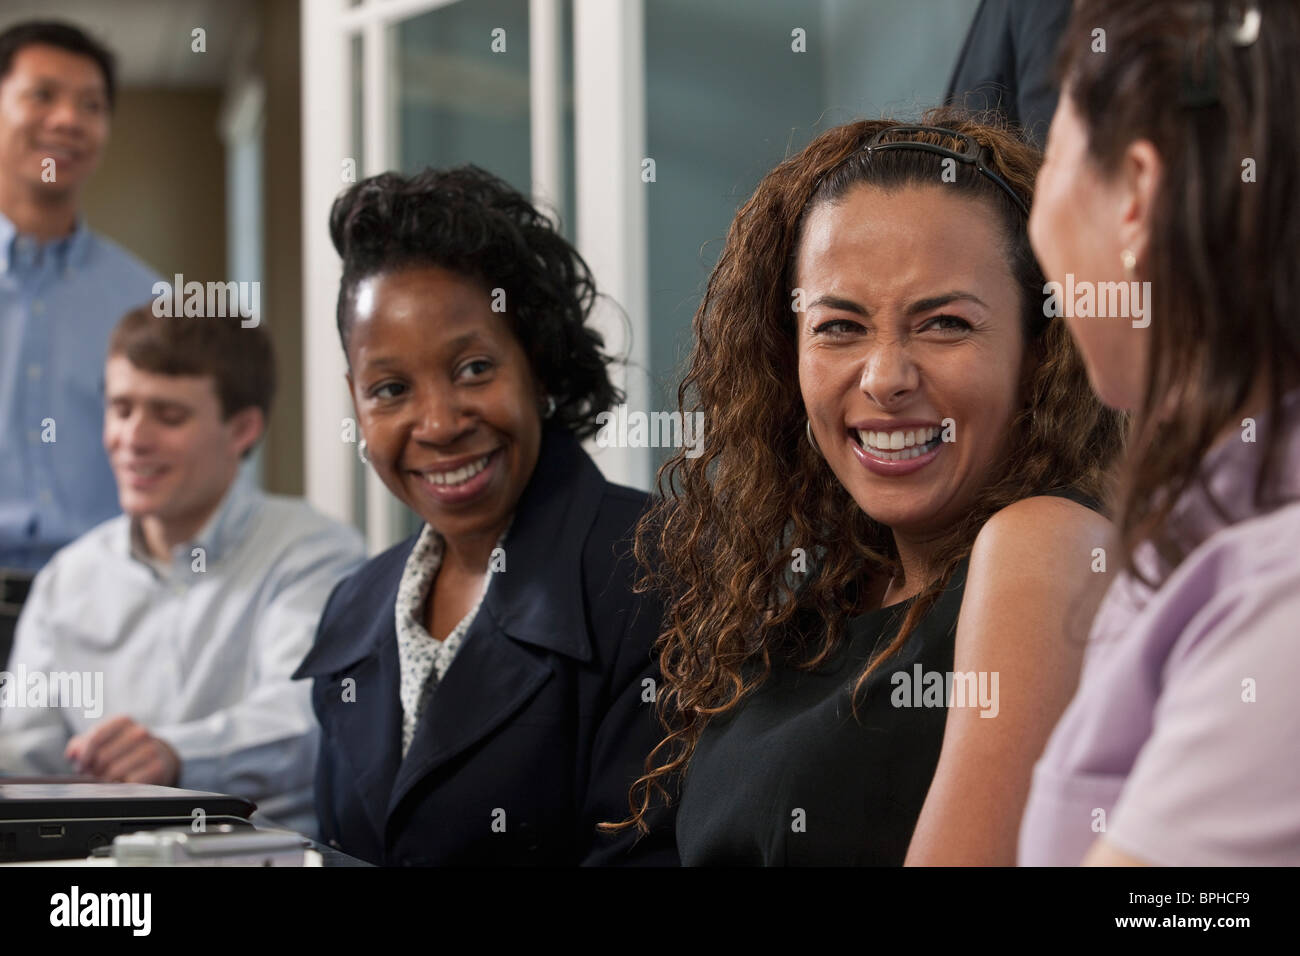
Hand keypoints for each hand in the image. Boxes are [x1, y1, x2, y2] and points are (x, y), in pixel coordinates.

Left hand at [65, 715, 180, 785]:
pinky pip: (130, 782)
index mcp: (123, 721)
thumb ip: (82, 745)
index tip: (82, 766)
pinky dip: (122, 786)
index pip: (95, 738)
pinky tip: (122, 783)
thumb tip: (73, 754)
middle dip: (94, 770)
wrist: (157, 756)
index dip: (84, 757)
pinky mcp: (157, 767)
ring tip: (107, 779)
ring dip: (106, 780)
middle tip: (94, 775)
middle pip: (103, 758)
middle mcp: (140, 732)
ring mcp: (151, 749)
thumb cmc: (122, 749)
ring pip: (115, 772)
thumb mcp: (103, 741)